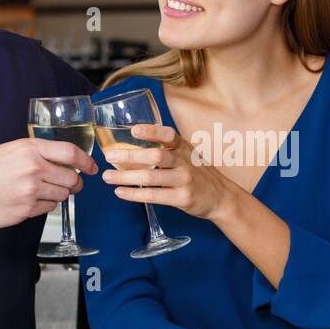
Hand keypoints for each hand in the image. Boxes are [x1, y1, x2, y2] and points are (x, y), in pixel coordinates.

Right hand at [0, 137, 96, 230]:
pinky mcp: (26, 210)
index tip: (92, 168)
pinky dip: (45, 206)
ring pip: (62, 195)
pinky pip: (48, 208)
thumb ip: (35, 154)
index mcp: (29, 149)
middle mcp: (33, 168)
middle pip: (72, 178)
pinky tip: (29, 201)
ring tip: (41, 191)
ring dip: (59, 195)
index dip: (87, 161)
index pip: (71, 153)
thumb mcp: (8, 151)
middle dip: (75, 183)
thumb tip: (61, 161)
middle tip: (71, 185)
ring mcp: (30, 191)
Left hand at [101, 123, 235, 220]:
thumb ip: (167, 149)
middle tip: (109, 156)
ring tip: (107, 177)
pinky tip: (120, 192)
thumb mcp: (188, 154)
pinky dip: (134, 194)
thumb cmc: (198, 173)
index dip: (152, 131)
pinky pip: (154, 196)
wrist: (221, 197)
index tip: (133, 130)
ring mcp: (184, 180)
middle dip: (130, 156)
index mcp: (184, 148)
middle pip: (155, 156)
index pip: (168, 134)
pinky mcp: (182, 198)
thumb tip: (133, 145)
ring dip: (125, 177)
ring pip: (151, 177)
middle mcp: (185, 162)